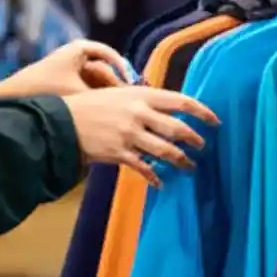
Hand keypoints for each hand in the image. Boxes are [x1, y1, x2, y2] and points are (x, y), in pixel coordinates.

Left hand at [0, 40, 129, 99]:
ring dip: (108, 93)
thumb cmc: (45, 90)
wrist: (14, 100)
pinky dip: (98, 97)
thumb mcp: (79, 91)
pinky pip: (91, 88)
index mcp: (79, 49)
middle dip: (116, 85)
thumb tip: (132, 97)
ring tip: (116, 107)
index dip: (123, 68)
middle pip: (105, 69)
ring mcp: (73, 70)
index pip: (110, 55)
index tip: (131, 83)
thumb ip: (107, 93)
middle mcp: (77, 57)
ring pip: (99, 80)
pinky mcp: (69, 83)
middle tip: (127, 100)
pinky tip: (105, 110)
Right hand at [62, 86, 220, 187]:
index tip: (216, 121)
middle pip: (178, 129)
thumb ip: (145, 100)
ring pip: (166, 151)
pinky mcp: (119, 153)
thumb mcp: (120, 93)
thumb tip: (172, 109)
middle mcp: (138, 113)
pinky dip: (154, 177)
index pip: (182, 102)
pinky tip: (160, 183)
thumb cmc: (92, 105)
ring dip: (181, 161)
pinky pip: (144, 168)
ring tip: (190, 166)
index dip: (203, 112)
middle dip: (195, 140)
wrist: (60, 122)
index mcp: (141, 95)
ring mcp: (129, 135)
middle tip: (202, 146)